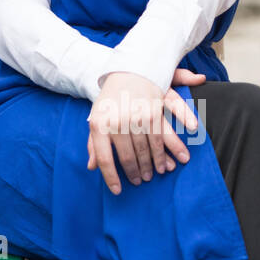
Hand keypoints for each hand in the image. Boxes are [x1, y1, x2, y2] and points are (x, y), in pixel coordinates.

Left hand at [86, 68, 206, 194]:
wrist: (128, 69)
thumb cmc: (110, 98)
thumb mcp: (97, 118)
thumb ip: (95, 143)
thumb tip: (91, 167)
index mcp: (98, 125)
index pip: (103, 158)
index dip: (110, 177)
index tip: (117, 190)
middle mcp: (115, 122)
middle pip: (127, 156)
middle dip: (135, 172)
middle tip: (140, 181)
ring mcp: (134, 118)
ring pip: (144, 150)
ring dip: (152, 165)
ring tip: (155, 174)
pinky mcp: (152, 113)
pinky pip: (159, 139)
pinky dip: (165, 153)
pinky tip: (169, 162)